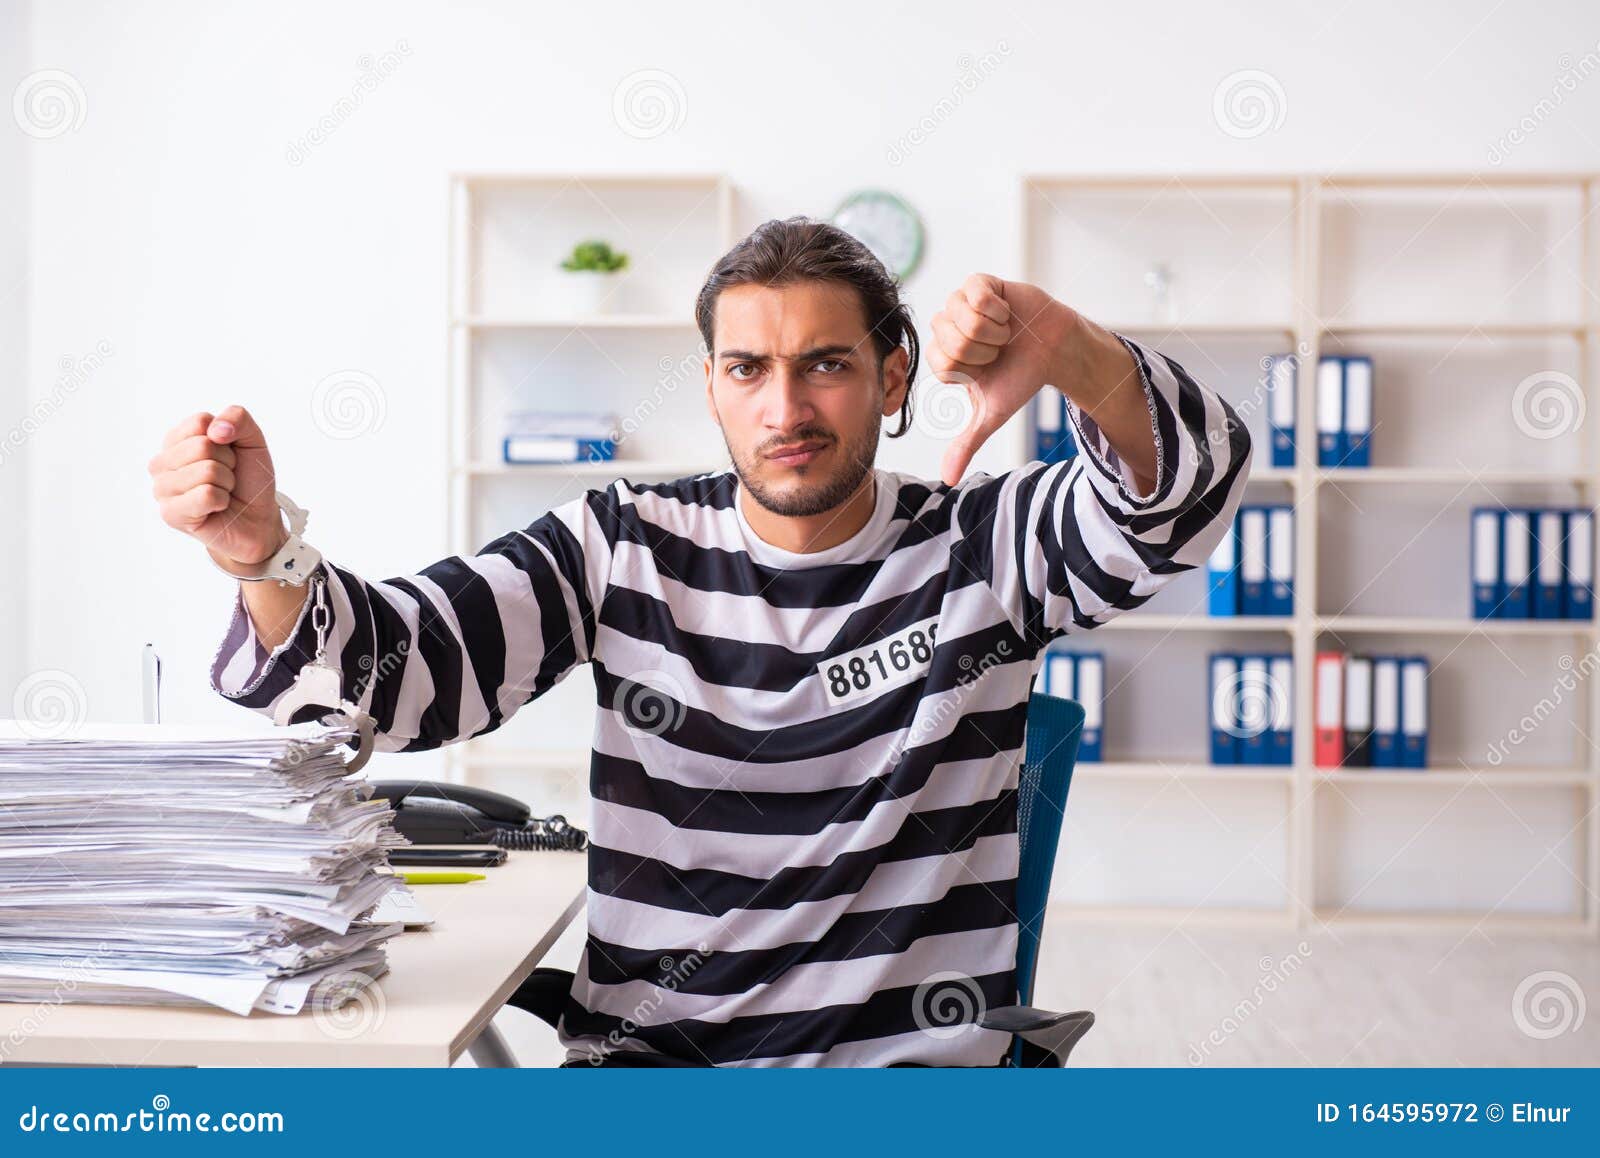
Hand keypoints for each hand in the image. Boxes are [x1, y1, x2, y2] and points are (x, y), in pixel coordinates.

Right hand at [148, 406, 285, 571]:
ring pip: (207, 471)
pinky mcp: (170, 513)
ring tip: (222, 491)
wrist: (257, 518)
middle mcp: (162, 462)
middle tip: (227, 477)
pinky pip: (206, 495)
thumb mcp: (252, 440)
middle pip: (203, 446)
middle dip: (228, 463)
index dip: (226, 438)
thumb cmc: (248, 479)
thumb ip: (238, 417)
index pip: (200, 422)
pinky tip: (217, 507)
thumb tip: (215, 430)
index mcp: (176, 439)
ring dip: (226, 483)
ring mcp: (162, 488)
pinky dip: (222, 500)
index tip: (229, 454)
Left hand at [927, 274, 1079, 486]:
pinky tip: (1006, 313)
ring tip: (1004, 333)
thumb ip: (967, 443)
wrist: (1055, 351)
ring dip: (992, 331)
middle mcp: (946, 327)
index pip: (941, 362)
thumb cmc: (1021, 378)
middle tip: (999, 349)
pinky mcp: (978, 283)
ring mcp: (960, 302)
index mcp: (943, 355)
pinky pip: (975, 295)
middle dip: (983, 350)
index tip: (988, 368)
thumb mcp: (991, 414)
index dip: (971, 369)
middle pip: (951, 340)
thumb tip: (949, 479)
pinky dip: (997, 309)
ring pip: (962, 318)